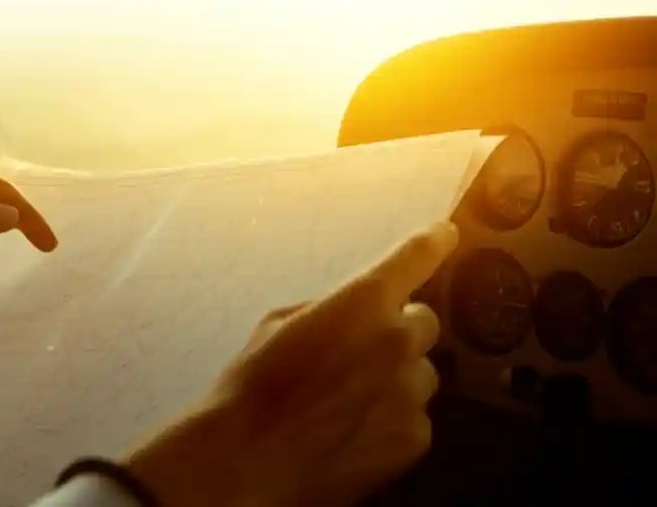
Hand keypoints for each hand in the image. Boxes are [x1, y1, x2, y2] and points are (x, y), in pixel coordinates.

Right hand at [124, 221, 458, 506]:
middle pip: (423, 324)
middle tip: (359, 353)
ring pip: (420, 373)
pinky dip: (392, 419)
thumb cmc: (252, 389)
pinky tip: (352, 429)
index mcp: (361, 301)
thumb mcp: (277, 326)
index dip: (432, 243)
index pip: (414, 258)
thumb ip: (326, 311)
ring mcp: (410, 392)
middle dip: (397, 332)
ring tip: (349, 400)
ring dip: (396, 377)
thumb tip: (346, 317)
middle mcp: (396, 341)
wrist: (249, 459)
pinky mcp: (414, 437)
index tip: (445, 234)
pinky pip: (415, 417)